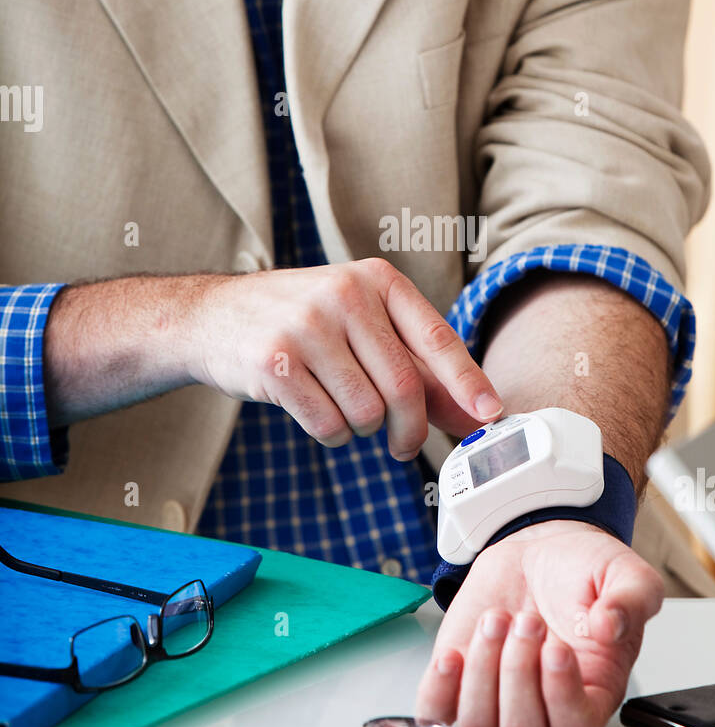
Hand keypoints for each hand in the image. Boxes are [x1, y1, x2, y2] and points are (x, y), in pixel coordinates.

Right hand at [187, 258, 502, 459]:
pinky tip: (314, 409)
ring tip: (340, 407)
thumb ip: (420, 368)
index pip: (436, 337)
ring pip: (368, 412)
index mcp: (376, 280)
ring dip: (362, 429)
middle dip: (410, 430)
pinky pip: (329, 426)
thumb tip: (477, 416)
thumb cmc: (303, 324)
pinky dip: (331, 433)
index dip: (467, 382)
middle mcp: (344, 295)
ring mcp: (307, 326)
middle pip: (405, 387)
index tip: (490, 415)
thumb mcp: (362, 327)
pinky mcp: (275, 362)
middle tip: (403, 446)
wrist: (214, 317)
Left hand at [415, 520, 663, 726]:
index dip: (560, 694)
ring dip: (481, 671)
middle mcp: (545, 705)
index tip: (557, 647)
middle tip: (527, 619)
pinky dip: (439, 690)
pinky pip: (438, 711)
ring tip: (496, 619)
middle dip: (518, 670)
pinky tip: (452, 656)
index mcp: (594, 691)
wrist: (541, 552)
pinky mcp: (461, 679)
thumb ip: (631, 600)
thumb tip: (610, 626)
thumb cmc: (584, 573)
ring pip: (480, 724)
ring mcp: (499, 696)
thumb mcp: (625, 575)